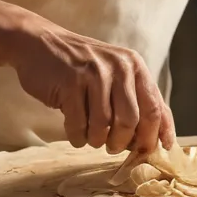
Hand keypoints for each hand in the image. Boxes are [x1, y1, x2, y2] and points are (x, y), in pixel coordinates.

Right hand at [8, 22, 174, 153]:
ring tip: (89, 135)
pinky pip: (78, 125)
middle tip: (112, 147)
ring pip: (103, 126)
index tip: (154, 152)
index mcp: (134, 66)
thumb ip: (136, 100)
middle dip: (122, 142)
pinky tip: (74, 130)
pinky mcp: (70, 83)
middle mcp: (119, 67)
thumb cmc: (80, 67)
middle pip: (131, 121)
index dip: (157, 134)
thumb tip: (154, 140)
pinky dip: (77, 136)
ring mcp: (94, 74)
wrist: (39, 43)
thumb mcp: (114, 73)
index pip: (155, 107)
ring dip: (95, 140)